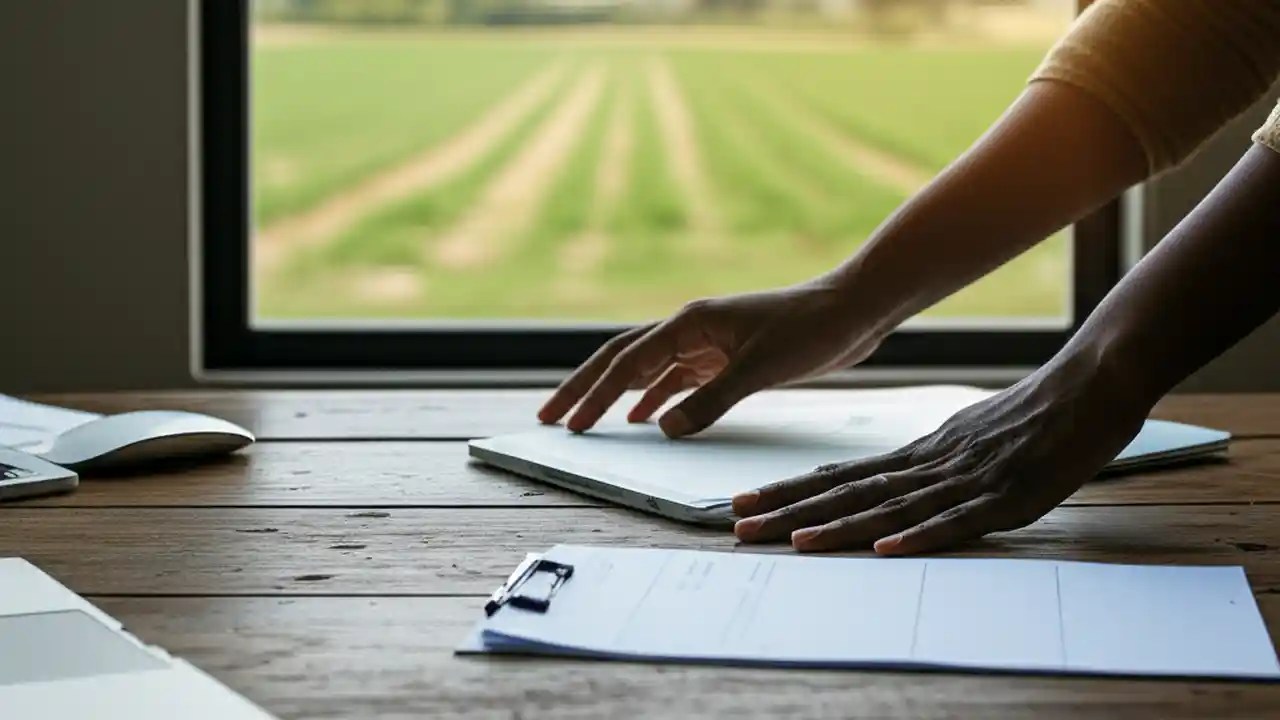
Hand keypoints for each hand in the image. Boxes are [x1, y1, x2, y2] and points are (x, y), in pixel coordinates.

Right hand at [538, 280, 886, 435]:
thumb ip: (711, 400)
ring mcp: (707, 342)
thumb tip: (663, 430)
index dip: (593, 395)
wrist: (854, 309)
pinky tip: (643, 420)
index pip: (627, 362)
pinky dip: (655, 399)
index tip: (568, 424)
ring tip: (584, 421)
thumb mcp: (760, 368)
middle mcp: (690, 329)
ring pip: (647, 371)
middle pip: (622, 359)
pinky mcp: (726, 357)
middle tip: (552, 418)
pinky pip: (678, 379)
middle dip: (585, 389)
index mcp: (690, 323)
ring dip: (614, 395)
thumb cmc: (811, 329)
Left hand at [731, 363, 1149, 554]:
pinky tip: (887, 548)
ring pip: (892, 507)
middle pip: (850, 492)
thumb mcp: (965, 433)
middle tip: (740, 527)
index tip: (744, 503)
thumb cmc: (1031, 413)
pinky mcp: (1007, 496)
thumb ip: (926, 459)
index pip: (842, 475)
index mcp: (920, 453)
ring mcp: (967, 479)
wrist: (1089, 383)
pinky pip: (958, 521)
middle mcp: (931, 464)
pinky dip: (921, 535)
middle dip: (792, 512)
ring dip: (841, 527)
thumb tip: (886, 476)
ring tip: (794, 543)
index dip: (791, 491)